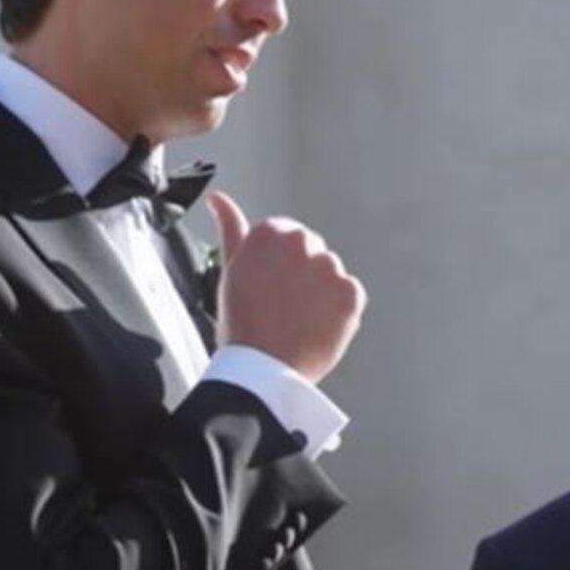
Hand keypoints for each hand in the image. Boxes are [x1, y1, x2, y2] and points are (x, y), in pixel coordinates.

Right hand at [208, 191, 364, 382]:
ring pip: (331, 273)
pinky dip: (339, 310)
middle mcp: (302, 242)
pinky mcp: (351, 293)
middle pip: (311, 250)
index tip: (268, 287)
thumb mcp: (229, 270)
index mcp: (270, 232)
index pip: (285, 235)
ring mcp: (329, 268)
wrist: (262, 371)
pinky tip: (316, 326)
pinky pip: (350, 294)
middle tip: (282, 306)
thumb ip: (230, 227)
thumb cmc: (242, 323)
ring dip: (321, 291)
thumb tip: (218, 198)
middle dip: (301, 273)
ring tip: (298, 319)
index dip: (276, 266)